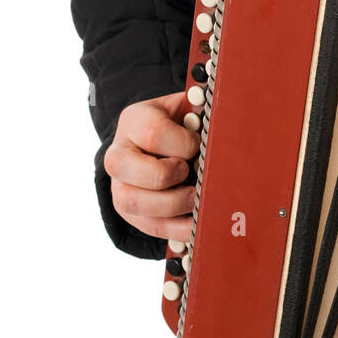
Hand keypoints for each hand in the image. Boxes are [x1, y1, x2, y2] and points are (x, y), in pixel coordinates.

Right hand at [104, 92, 200, 242]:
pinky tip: (197, 224)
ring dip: (175, 205)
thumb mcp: (184, 107)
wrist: (150, 142)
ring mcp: (119, 186)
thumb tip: (219, 115)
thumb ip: (200, 109)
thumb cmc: (175, 124)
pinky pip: (149, 227)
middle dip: (173, 176)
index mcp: (134, 121)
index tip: (198, 145)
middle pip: (138, 171)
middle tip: (195, 173)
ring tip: (198, 198)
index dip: (183, 144)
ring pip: (135, 203)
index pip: (153, 133)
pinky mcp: (128, 213)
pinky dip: (178, 229)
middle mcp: (118, 155)